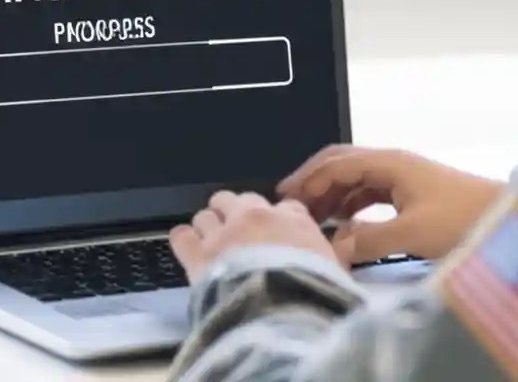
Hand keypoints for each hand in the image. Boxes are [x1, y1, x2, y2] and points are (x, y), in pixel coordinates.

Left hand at [168, 190, 344, 282]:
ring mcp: (225, 232)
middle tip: (237, 235)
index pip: (283, 206)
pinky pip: (181, 234)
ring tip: (211, 246)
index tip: (275, 232)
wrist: (283, 316)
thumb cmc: (314, 298)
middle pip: (238, 200)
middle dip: (236, 215)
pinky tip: (187, 250)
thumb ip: (330, 258)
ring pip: (207, 214)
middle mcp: (256, 217)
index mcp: (294, 220)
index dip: (276, 219)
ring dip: (209, 228)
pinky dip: (184, 241)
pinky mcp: (198, 253)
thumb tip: (334, 260)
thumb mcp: (336, 274)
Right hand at [277, 145, 502, 263]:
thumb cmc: (466, 219)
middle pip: (342, 164)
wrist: (509, 221)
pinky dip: (352, 205)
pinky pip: (371, 193)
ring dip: (333, 196)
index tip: (285, 198)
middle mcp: (394, 164)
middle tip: (291, 204)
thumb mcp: (411, 233)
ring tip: (313, 218)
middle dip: (314, 182)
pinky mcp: (414, 194)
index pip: (335, 163)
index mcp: (390, 163)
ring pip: (356, 180)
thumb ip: (367, 240)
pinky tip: (345, 223)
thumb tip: (332, 247)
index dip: (307, 179)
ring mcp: (405, 177)